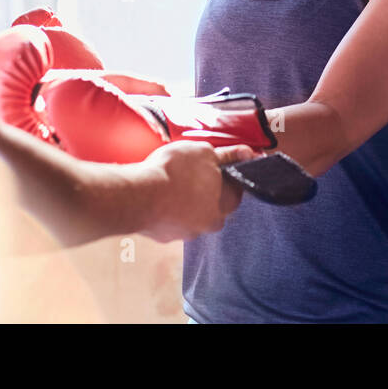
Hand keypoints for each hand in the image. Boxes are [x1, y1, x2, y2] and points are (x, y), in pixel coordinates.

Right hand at [135, 141, 255, 242]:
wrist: (139, 195)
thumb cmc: (174, 172)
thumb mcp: (204, 153)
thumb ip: (227, 156)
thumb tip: (248, 153)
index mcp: (221, 208)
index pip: (234, 193)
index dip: (228, 178)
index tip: (219, 168)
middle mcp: (205, 226)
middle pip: (212, 206)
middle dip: (205, 191)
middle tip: (192, 173)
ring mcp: (182, 233)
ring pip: (189, 215)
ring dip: (184, 201)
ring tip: (172, 182)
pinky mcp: (161, 235)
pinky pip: (169, 220)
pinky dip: (166, 209)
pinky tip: (158, 195)